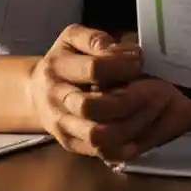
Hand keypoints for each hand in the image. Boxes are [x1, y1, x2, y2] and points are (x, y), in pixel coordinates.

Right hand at [27, 24, 190, 161]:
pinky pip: (103, 152)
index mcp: (56, 69)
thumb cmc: (64, 61)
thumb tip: (123, 52)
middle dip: (129, 99)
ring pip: (99, 136)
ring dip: (132, 124)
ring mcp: (63, 127)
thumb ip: (95, 40)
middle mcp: (57, 100)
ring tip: (154, 109)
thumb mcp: (73, 38)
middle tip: (154, 89)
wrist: (36, 93)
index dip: (122, 65)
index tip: (140, 61)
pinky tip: (144, 130)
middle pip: (93, 108)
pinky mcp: (73, 145)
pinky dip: (127, 144)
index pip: (93, 70)